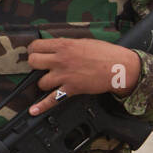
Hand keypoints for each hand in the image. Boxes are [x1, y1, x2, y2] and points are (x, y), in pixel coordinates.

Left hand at [26, 38, 140, 114]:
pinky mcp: (71, 89)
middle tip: (40, 66)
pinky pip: (53, 99)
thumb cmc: (105, 54)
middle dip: (35, 64)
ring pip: (40, 81)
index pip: (36, 45)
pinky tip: (33, 110)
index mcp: (64, 46)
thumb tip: (56, 47)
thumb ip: (66, 45)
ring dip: (43, 82)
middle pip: (33, 62)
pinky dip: (42, 106)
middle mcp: (61, 60)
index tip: (35, 52)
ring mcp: (65, 75)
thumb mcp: (83, 42)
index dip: (33, 49)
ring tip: (50, 81)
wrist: (119, 67)